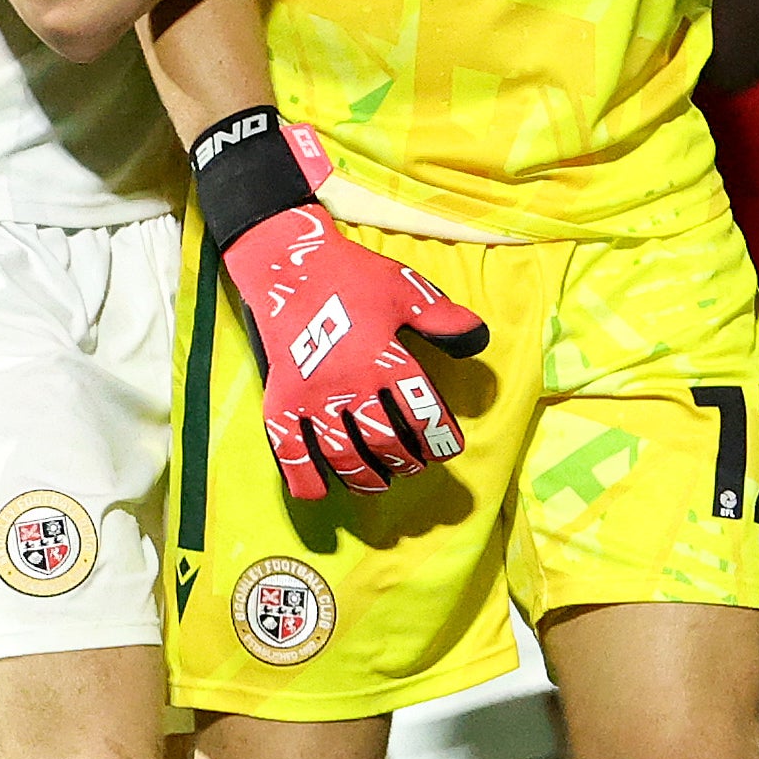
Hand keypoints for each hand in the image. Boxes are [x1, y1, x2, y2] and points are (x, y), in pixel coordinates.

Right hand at [190, 108, 489, 499]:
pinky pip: (290, 452)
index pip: (421, 411)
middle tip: (417, 464)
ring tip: (382, 481)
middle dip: (407, 460)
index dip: (439, 436)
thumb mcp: (407, 290)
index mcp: (382, 357)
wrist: (289, 265)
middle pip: (384, 440)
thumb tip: (479, 341)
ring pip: (343, 455)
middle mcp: (348, 384)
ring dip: (367, 477)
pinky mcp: (279, 402)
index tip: (448, 447)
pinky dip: (305, 479)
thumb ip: (444, 319)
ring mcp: (310, 397)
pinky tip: (322, 492)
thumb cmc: (353, 277)